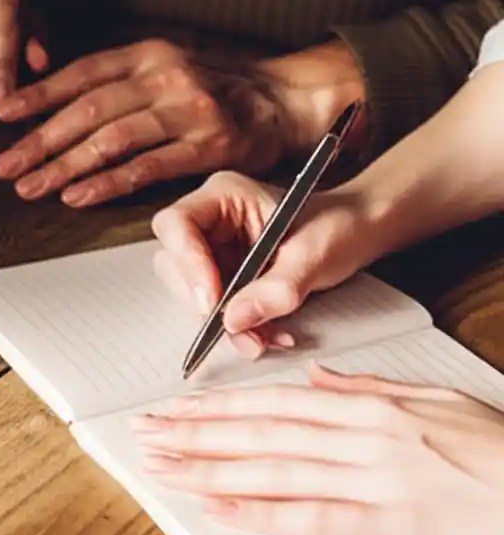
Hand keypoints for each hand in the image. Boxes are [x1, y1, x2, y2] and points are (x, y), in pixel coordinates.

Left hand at [0, 39, 362, 206]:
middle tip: (6, 166)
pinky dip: (106, 184)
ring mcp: (188, 112)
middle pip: (89, 110)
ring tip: (31, 187)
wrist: (282, 101)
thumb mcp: (164, 69)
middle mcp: (166, 77)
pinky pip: (145, 169)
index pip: (82, 73)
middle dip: (40, 141)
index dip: (39, 94)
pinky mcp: (207, 147)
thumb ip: (117, 84)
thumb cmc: (214, 91)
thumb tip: (54, 108)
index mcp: (149, 54)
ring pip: (112, 141)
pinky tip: (76, 196)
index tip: (2, 114)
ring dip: (64, 167)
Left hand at [133, 364, 503, 534]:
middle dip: (195, 431)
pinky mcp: (394, 523)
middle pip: (261, 430)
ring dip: (207, 466)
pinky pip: (312, 516)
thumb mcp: (440, 400)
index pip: (275, 402)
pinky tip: (215, 506)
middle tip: (143, 433)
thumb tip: (319, 377)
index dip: (217, 407)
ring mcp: (377, 478)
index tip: (174, 409)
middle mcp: (366, 436)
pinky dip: (257, 510)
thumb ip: (374, 388)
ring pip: (272, 467)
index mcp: (374, 406)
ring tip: (160, 466)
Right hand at [150, 171, 383, 358]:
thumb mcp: (315, 255)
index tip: (211, 302)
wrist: (359, 233)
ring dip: (222, 324)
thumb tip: (235, 320)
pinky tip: (267, 334)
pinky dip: (237, 328)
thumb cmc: (340, 226)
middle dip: (205, 303)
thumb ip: (277, 287)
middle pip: (175, 263)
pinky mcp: (221, 277)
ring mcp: (212, 250)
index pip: (176, 225)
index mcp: (224, 195)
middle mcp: (209, 220)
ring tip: (262, 339)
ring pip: (191, 293)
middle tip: (238, 331)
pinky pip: (213, 309)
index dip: (186, 263)